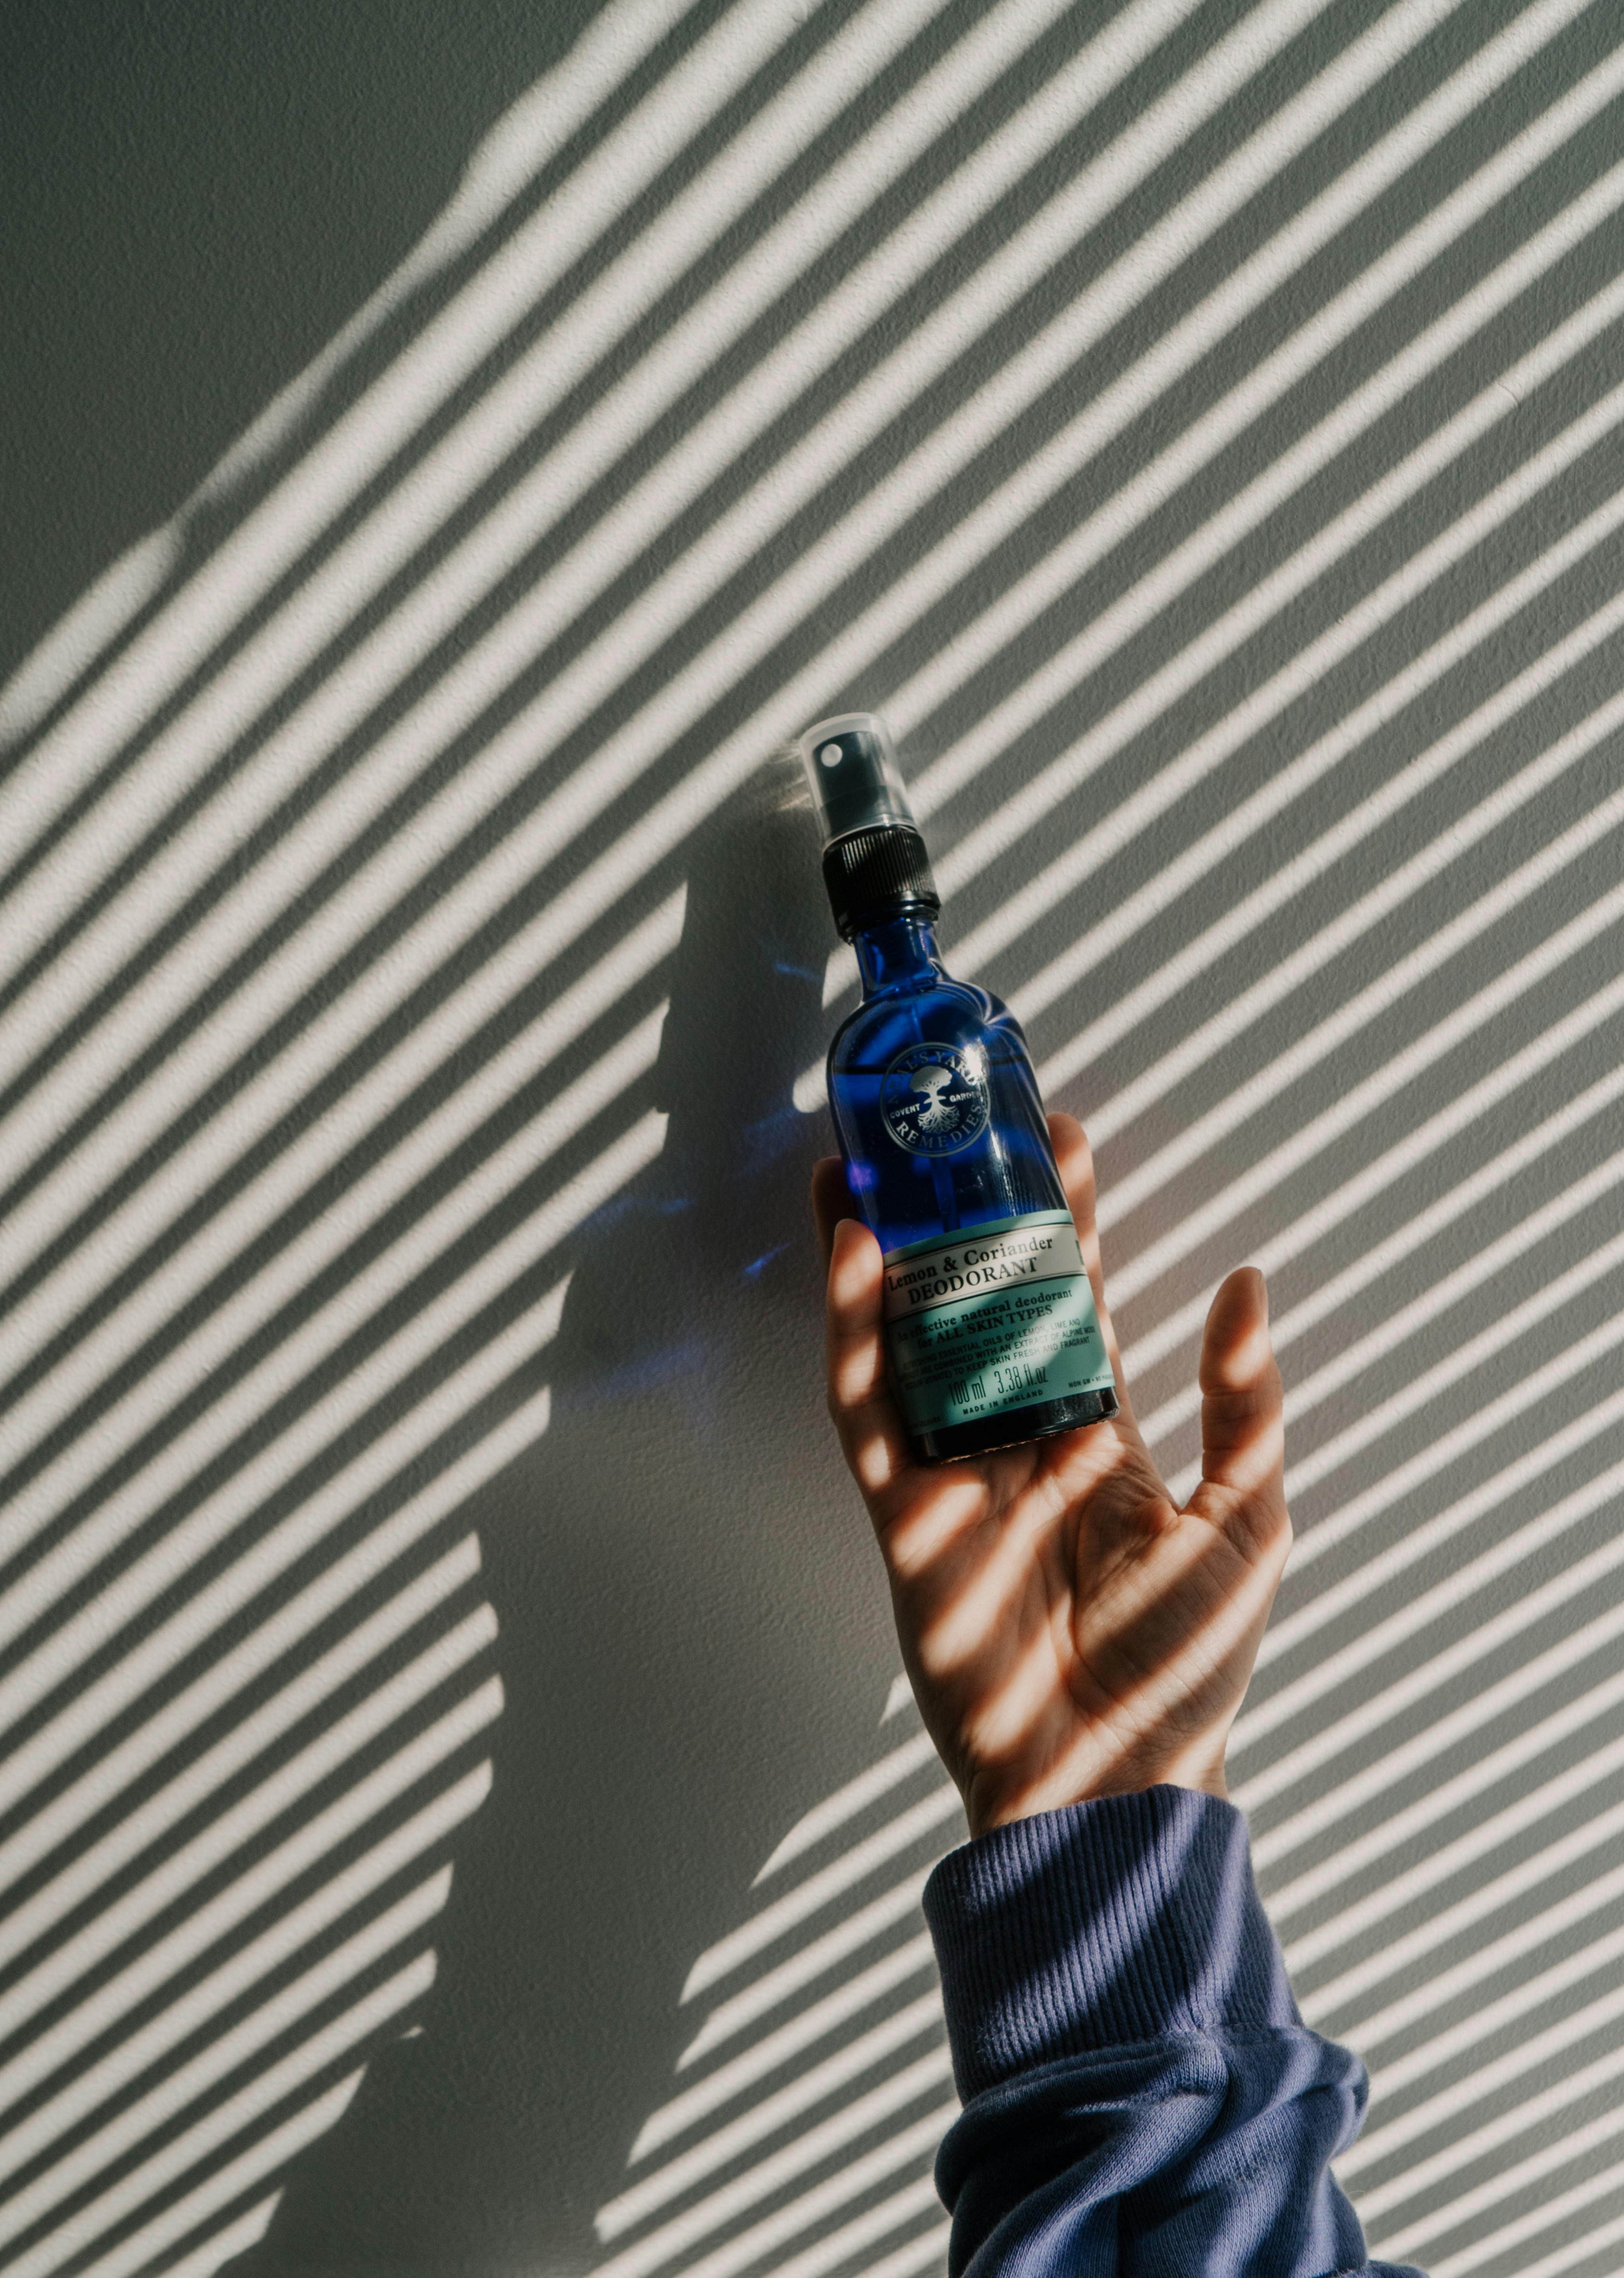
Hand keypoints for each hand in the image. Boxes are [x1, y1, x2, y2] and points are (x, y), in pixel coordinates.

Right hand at [812, 1113, 1289, 1838]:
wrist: (1113, 1783)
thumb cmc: (1186, 1666)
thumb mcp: (1247, 1517)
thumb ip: (1241, 1398)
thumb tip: (1246, 1276)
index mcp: (1098, 1435)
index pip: (1073, 1300)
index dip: (1067, 1218)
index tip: (1063, 1136)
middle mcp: (1017, 1439)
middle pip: (977, 1300)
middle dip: (963, 1214)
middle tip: (955, 1125)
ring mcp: (953, 1472)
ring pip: (906, 1339)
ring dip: (884, 1253)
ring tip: (873, 1165)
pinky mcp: (903, 1514)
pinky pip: (867, 1408)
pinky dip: (851, 1330)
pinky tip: (850, 1253)